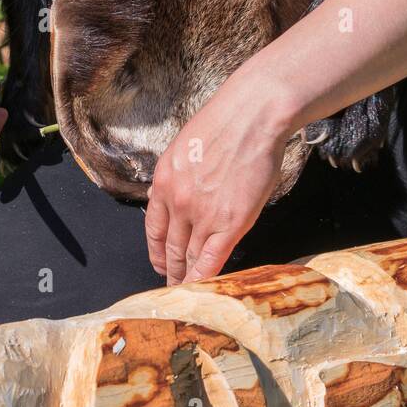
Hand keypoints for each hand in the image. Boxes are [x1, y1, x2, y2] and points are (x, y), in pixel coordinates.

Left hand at [144, 70, 293, 286]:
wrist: (252, 116)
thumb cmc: (225, 124)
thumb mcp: (184, 147)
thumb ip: (175, 175)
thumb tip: (166, 194)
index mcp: (164, 181)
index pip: (154, 228)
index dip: (157, 251)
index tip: (160, 262)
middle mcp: (177, 202)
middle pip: (171, 247)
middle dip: (171, 269)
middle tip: (171, 284)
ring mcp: (202, 215)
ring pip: (190, 256)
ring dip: (186, 277)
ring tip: (186, 290)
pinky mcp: (230, 223)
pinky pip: (211, 260)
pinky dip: (204, 278)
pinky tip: (202, 288)